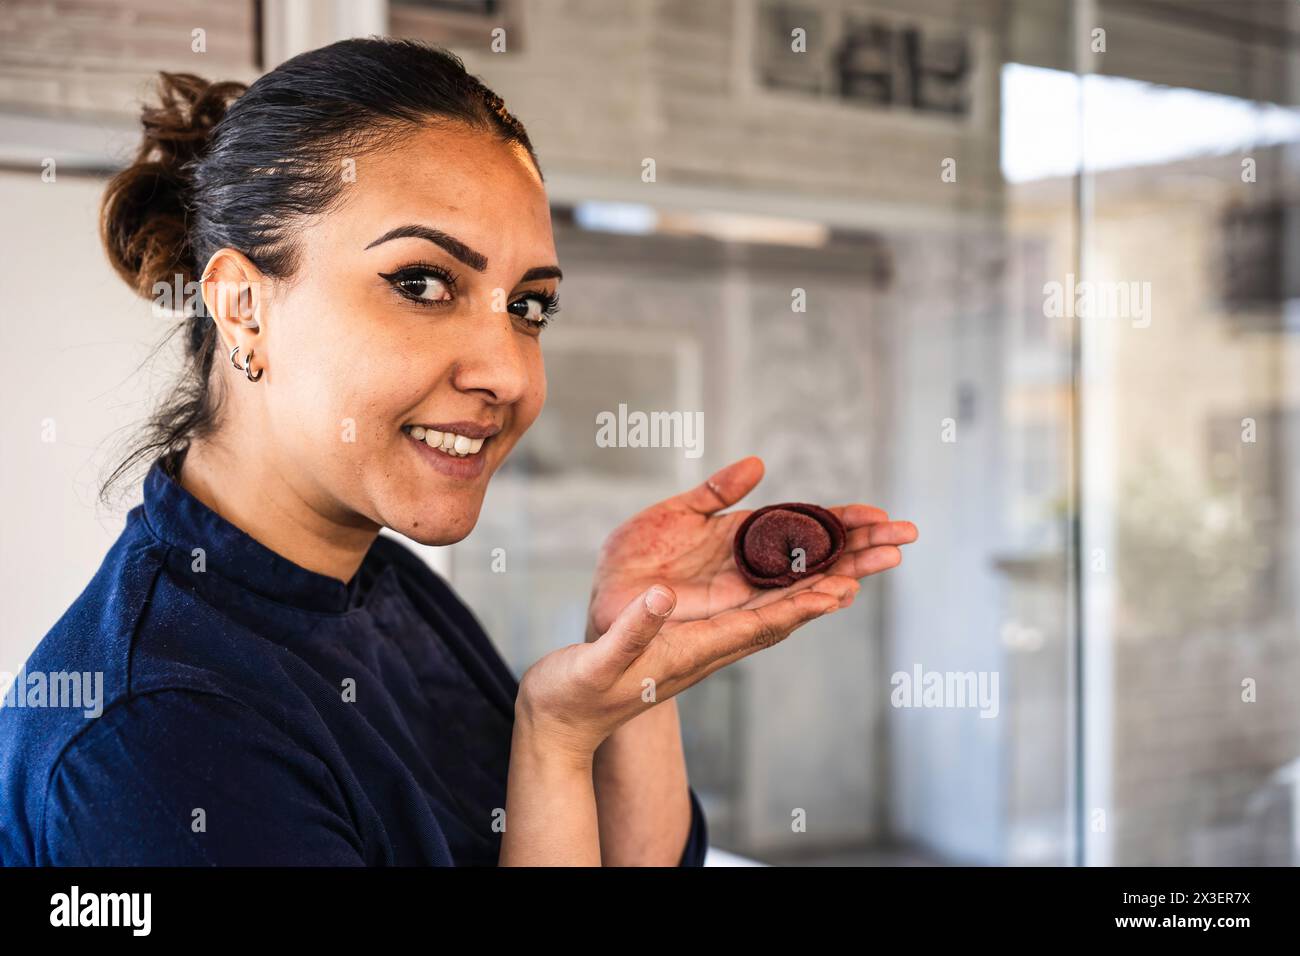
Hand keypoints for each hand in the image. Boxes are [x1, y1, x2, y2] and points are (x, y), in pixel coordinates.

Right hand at [516, 575, 859, 759]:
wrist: (562, 722)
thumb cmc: (576, 695)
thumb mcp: (599, 662)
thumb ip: (632, 632)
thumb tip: (662, 597)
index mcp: (692, 654)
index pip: (759, 627)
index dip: (801, 606)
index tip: (841, 586)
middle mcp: (708, 649)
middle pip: (781, 616)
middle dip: (827, 588)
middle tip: (874, 558)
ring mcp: (702, 645)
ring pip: (770, 611)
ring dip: (811, 586)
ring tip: (851, 561)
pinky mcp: (690, 638)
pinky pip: (745, 608)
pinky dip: (777, 588)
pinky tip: (788, 572)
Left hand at [584, 455, 917, 639]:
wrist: (607, 600)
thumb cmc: (638, 557)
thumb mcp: (678, 513)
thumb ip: (718, 491)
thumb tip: (758, 464)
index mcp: (748, 540)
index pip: (807, 528)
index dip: (843, 522)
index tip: (881, 514)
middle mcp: (756, 572)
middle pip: (820, 559)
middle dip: (863, 548)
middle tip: (907, 537)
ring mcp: (745, 597)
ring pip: (806, 587)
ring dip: (844, 575)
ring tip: (880, 564)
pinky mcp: (726, 619)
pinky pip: (773, 612)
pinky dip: (804, 602)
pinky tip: (834, 595)